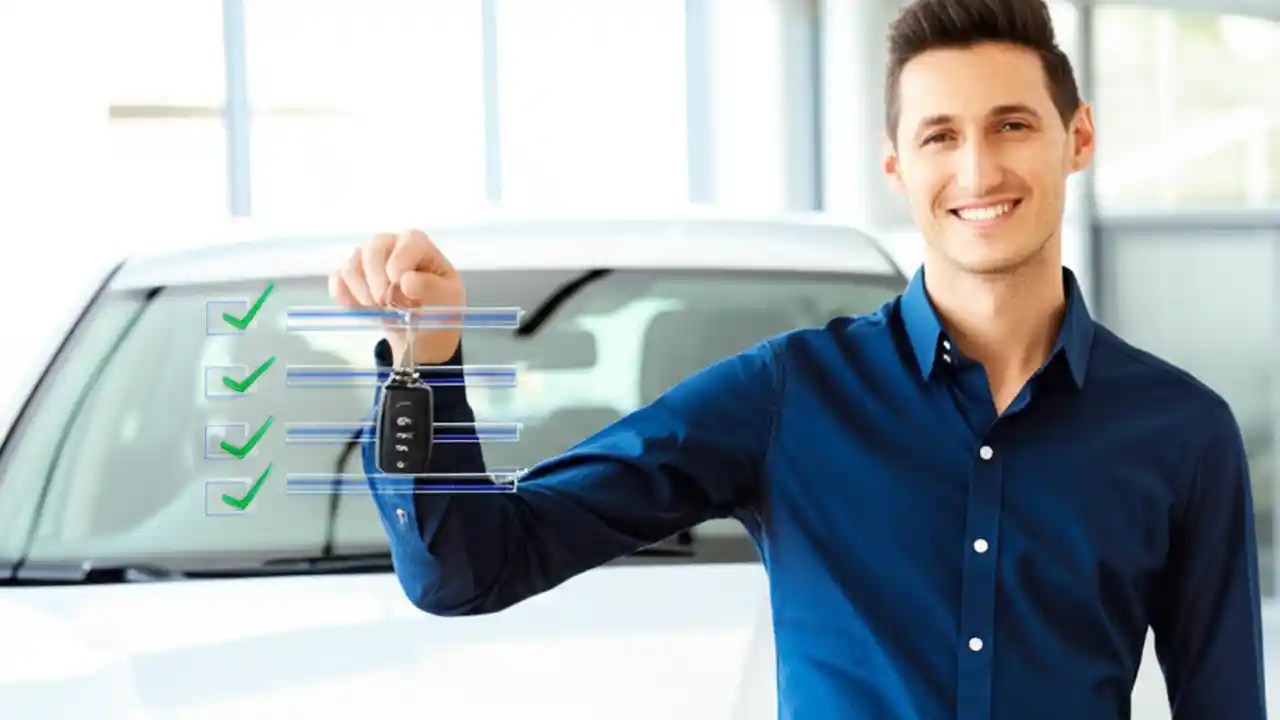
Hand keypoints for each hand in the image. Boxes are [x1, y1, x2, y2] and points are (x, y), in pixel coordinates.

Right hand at [328, 229, 464, 365]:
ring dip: (362, 292)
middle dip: (376, 280)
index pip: (406, 242)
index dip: (399, 263)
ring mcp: (367, 258)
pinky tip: (361, 309)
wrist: (422, 330)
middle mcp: (389, 244)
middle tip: (385, 304)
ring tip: (378, 310)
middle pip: (372, 249)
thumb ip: (431, 288)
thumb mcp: (447, 300)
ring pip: (351, 266)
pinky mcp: (351, 276)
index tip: (399, 287)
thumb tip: (406, 281)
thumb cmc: (438, 307)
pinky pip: (337, 279)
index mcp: (417, 244)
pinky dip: (345, 297)